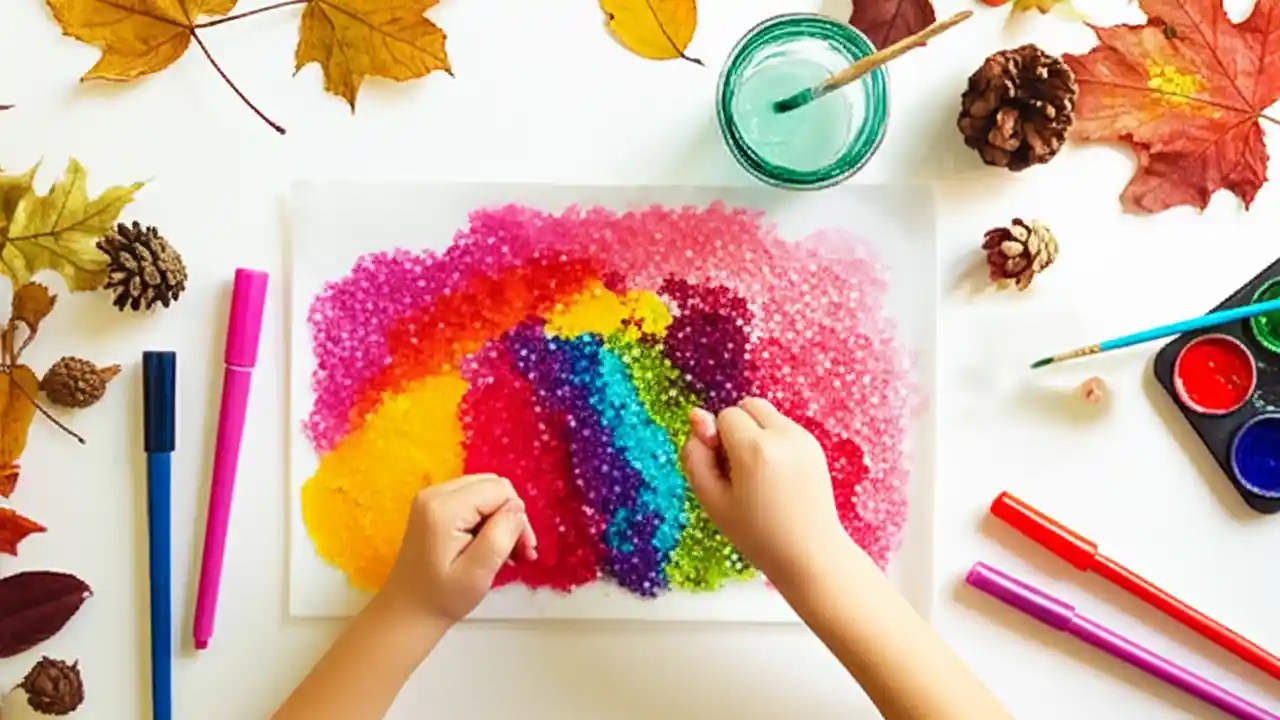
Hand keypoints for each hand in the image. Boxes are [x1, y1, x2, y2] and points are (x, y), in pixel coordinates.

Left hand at [381, 474, 537, 623]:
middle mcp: (435, 493)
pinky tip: (490, 544)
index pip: (499, 489)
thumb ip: (501, 535)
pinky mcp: (433, 506)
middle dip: (511, 515)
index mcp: (444, 508)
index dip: (517, 516)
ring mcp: (431, 498)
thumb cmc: (441, 599)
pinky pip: (472, 499)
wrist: (407, 611)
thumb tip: (518, 507)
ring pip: (485, 491)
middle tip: (519, 550)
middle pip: (492, 485)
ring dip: (501, 518)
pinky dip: (487, 518)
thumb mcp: (478, 573)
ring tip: (507, 552)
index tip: (522, 548)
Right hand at [680, 398, 855, 585]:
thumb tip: (696, 414)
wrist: (809, 554)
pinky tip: (776, 476)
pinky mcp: (815, 446)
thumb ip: (695, 455)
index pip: (725, 416)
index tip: (725, 471)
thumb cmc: (756, 534)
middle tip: (739, 467)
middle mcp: (783, 436)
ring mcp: (804, 440)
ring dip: (756, 433)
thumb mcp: (711, 500)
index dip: (717, 440)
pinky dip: (774, 442)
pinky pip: (784, 428)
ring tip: (759, 474)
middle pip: (748, 405)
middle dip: (737, 427)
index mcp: (755, 450)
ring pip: (767, 414)